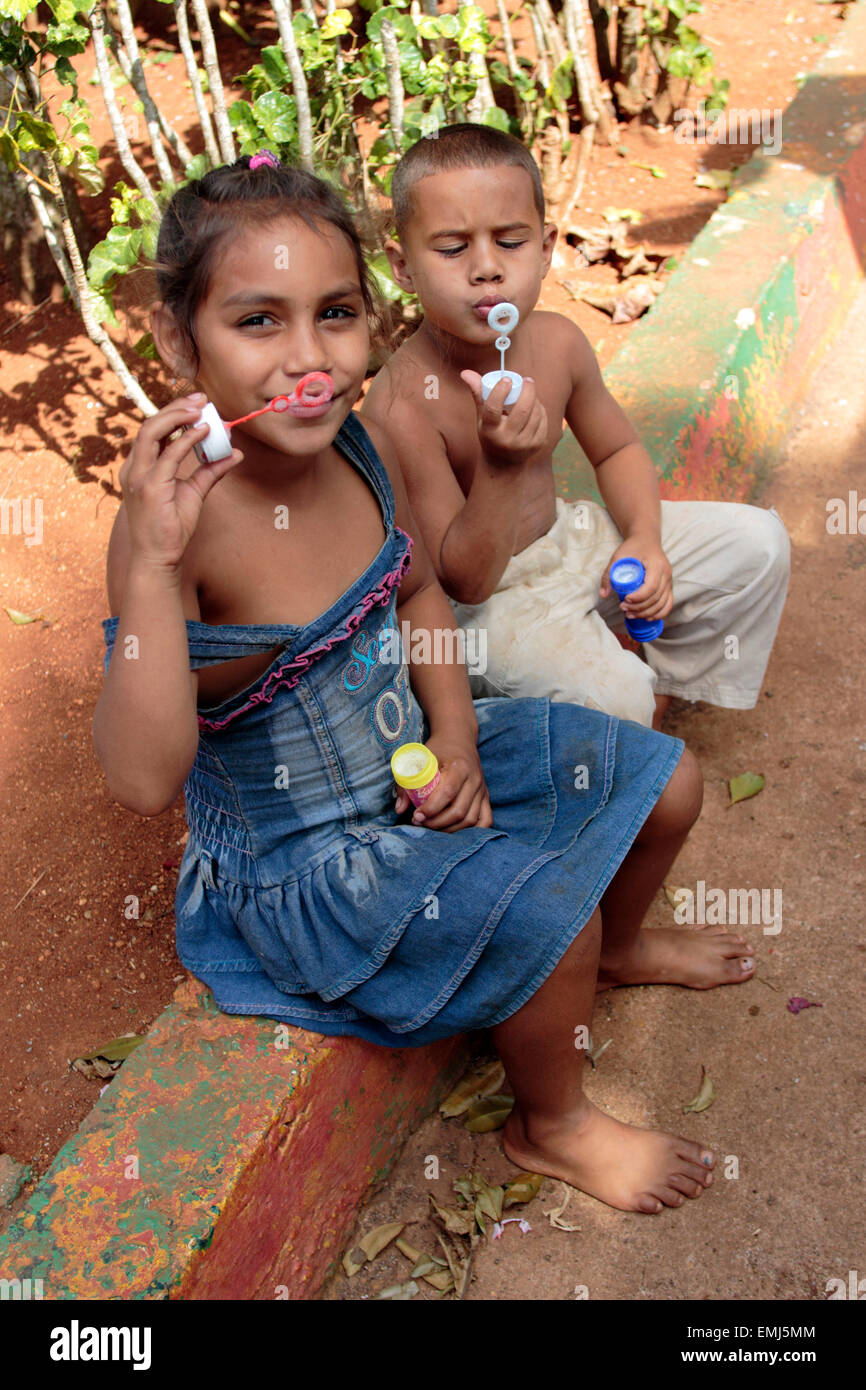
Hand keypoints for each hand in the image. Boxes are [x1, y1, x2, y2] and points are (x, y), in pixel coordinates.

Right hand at [119, 393, 243, 573]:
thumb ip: (211, 471)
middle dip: (175, 407)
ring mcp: (138, 476)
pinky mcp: (149, 487)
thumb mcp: (194, 493)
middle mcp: (134, 468)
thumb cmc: (171, 528)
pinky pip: (168, 455)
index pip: (153, 431)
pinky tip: (203, 431)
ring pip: (151, 432)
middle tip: (201, 399)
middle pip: (150, 425)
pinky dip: (186, 439)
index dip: (173, 413)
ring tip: (201, 409)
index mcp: (140, 467)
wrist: (158, 557)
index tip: (197, 403)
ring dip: (177, 416)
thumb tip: (235, 454)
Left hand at [393, 733, 492, 831]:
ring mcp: (482, 790)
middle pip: (459, 811)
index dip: (431, 808)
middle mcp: (475, 779)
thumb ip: (406, 783)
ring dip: (450, 829)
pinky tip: (453, 829)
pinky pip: (485, 820)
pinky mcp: (486, 797)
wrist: (459, 739)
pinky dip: (471, 830)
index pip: (447, 793)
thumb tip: (400, 809)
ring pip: (471, 819)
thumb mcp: (420, 759)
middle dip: (437, 823)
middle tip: (420, 822)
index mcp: (460, 767)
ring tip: (432, 826)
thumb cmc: (438, 749)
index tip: (416, 816)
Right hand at [460, 370, 547, 469]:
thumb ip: (478, 393)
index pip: (493, 409)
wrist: (503, 463)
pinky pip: (543, 420)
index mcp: (490, 431)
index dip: (500, 392)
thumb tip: (466, 372)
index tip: (506, 379)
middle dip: (528, 391)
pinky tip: (536, 406)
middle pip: (522, 410)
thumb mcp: (481, 417)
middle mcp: (507, 440)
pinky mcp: (537, 445)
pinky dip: (540, 410)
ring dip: (535, 399)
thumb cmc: (490, 433)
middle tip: (528, 380)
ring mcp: (523, 444)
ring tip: (530, 393)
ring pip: (535, 414)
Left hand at [600, 535, 673, 620]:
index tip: (625, 600)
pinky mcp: (669, 585)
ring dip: (646, 613)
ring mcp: (669, 580)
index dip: (639, 597)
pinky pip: (668, 603)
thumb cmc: (633, 547)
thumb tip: (603, 594)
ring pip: (662, 603)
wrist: (647, 539)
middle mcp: (666, 573)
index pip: (651, 586)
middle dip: (639, 607)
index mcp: (657, 565)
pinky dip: (660, 613)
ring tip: (630, 614)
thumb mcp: (618, 557)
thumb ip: (609, 574)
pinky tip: (647, 617)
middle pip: (656, 597)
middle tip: (623, 609)